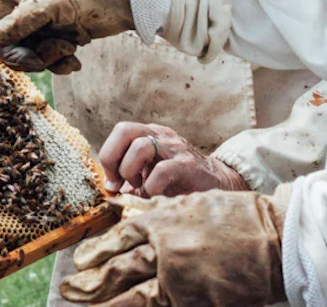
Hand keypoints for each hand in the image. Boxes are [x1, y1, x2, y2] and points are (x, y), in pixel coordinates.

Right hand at [0, 0, 132, 73]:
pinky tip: (77, 55)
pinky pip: (48, 63)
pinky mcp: (58, 40)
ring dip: (49, 58)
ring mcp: (39, 28)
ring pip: (28, 58)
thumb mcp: (47, 6)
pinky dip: (61, 63)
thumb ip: (14, 25)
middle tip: (54, 49)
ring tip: (70, 46)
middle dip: (27, 57)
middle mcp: (22, 14)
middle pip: (5, 49)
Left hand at [61, 191, 286, 306]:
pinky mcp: (192, 298)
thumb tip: (127, 212)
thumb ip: (158, 212)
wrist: (274, 237)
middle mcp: (163, 247)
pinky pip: (155, 305)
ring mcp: (177, 275)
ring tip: (84, 305)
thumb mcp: (190, 204)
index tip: (81, 260)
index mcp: (161, 222)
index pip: (119, 236)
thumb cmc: (235, 218)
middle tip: (70, 289)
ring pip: (132, 293)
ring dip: (105, 302)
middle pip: (118, 266)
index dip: (98, 250)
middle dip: (91, 281)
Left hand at [100, 122, 247, 197]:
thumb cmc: (179, 181)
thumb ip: (129, 179)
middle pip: (124, 130)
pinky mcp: (188, 165)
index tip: (113, 182)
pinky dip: (151, 187)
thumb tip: (109, 189)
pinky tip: (154, 195)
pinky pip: (162, 171)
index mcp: (149, 134)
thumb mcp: (150, 174)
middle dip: (112, 158)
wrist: (218, 183)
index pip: (120, 131)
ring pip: (140, 147)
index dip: (108, 155)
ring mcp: (175, 148)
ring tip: (140, 187)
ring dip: (131, 171)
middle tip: (119, 182)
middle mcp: (160, 136)